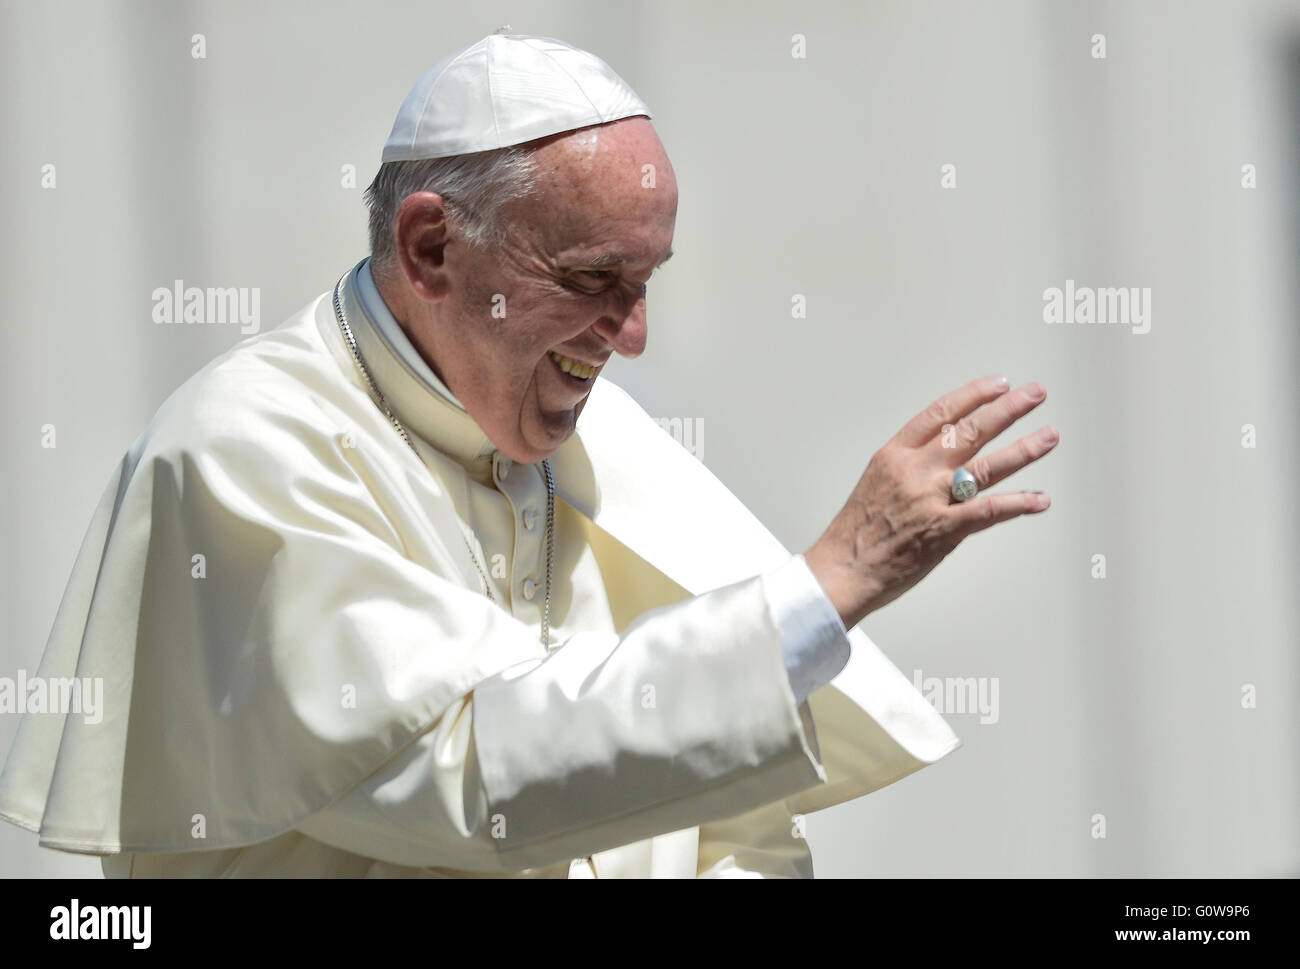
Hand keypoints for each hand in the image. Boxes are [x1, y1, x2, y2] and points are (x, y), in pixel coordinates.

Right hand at [804, 375, 1057, 628]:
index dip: (973, 395)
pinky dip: (1018, 504)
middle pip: (969, 430)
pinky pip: (989, 511)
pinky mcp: (944, 530)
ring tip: (1049, 436)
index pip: (940, 414)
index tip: (999, 384)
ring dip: (1024, 449)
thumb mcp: (876, 484)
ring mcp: (931, 500)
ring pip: (986, 465)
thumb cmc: (855, 534)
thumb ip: (909, 468)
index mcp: (894, 455)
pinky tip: (1040, 499)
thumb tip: (942, 457)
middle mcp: (915, 471)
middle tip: (1035, 394)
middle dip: (1008, 409)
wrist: (841, 571)